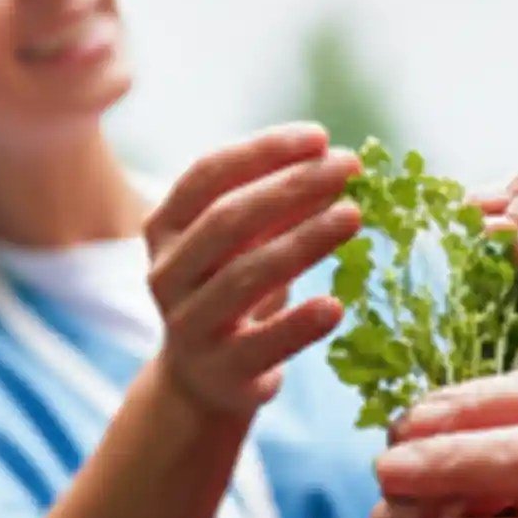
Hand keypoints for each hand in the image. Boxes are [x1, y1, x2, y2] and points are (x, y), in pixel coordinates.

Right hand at [144, 122, 361, 417]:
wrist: (204, 380)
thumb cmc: (230, 289)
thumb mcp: (245, 242)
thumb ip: (279, 204)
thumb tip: (334, 163)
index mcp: (164, 228)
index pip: (208, 174)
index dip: (263, 151)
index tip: (319, 137)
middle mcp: (165, 273)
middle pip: (227, 219)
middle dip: (292, 186)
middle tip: (348, 167)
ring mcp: (187, 326)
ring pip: (244, 276)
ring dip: (303, 241)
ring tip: (353, 216)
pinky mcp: (220, 372)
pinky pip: (260, 345)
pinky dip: (299, 324)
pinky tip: (335, 306)